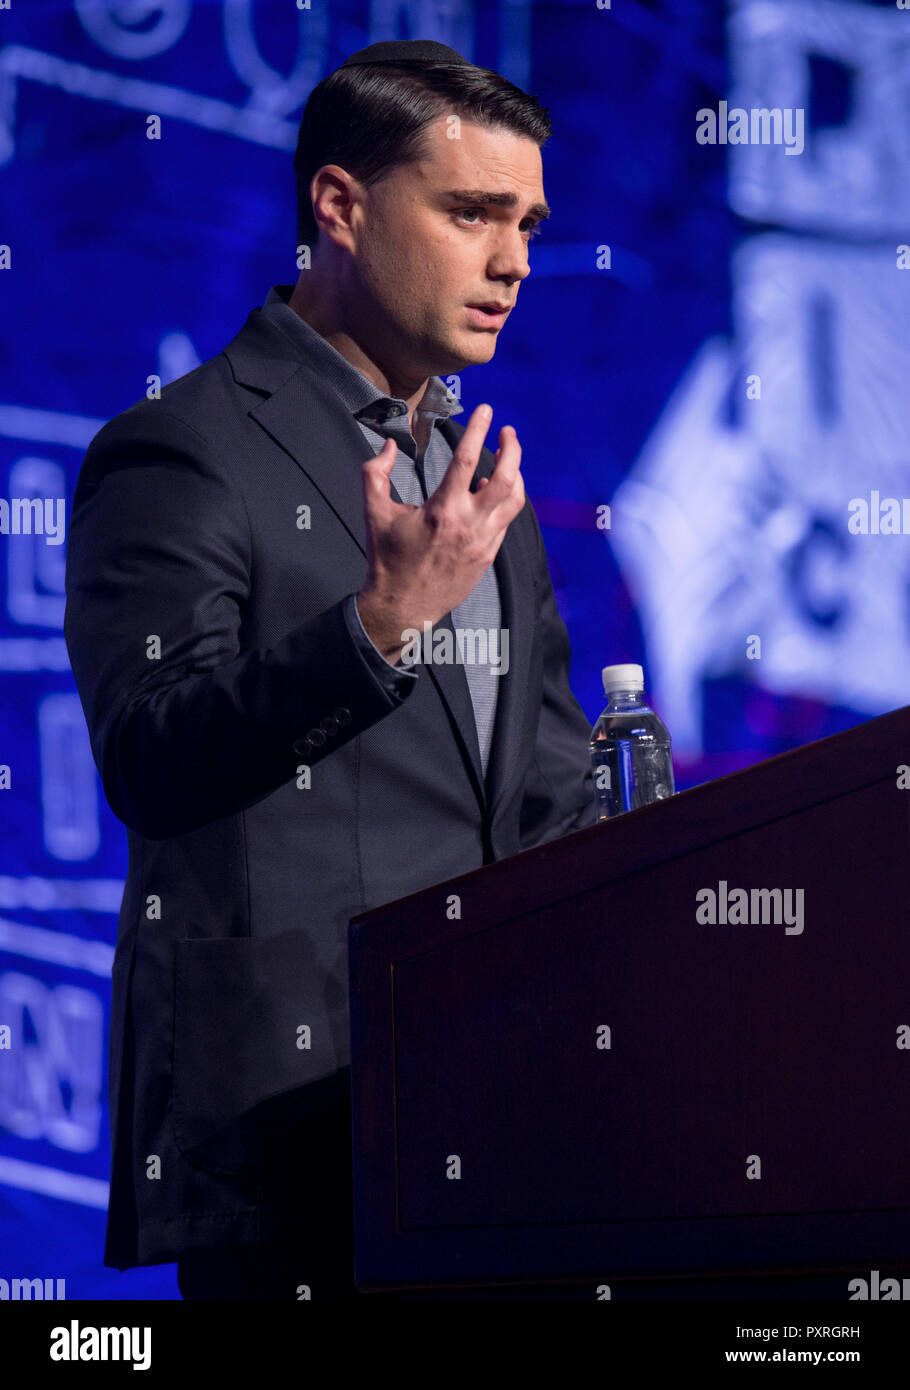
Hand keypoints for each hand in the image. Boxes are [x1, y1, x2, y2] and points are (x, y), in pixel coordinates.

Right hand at [356, 404, 524, 663]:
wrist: (402, 606)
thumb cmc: (387, 558)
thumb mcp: (373, 512)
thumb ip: (375, 473)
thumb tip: (389, 447)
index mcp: (441, 511)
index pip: (467, 460)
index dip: (479, 429)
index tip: (487, 410)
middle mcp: (468, 525)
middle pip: (506, 478)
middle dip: (512, 450)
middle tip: (507, 432)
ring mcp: (483, 542)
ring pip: (514, 501)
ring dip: (515, 474)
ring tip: (507, 459)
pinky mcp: (487, 556)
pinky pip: (505, 521)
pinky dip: (505, 500)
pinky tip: (495, 491)